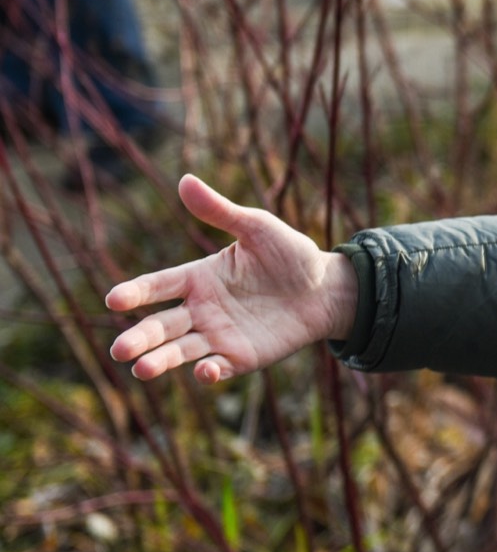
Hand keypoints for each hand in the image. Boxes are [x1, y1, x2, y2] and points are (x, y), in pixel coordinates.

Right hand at [106, 175, 358, 383]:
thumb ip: (221, 211)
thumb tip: (186, 180)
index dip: (135, 293)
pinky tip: (203, 371)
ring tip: (141, 369)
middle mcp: (200, 309)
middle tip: (119, 350)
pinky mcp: (240, 357)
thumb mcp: (257, 228)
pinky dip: (208, 372)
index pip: (158, 285)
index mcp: (198, 277)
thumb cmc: (290, 254)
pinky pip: (218, 367)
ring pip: (180, 350)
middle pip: (161, 325)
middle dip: (140, 338)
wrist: (327, 289)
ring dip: (161, 360)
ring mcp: (218, 335)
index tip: (114, 300)